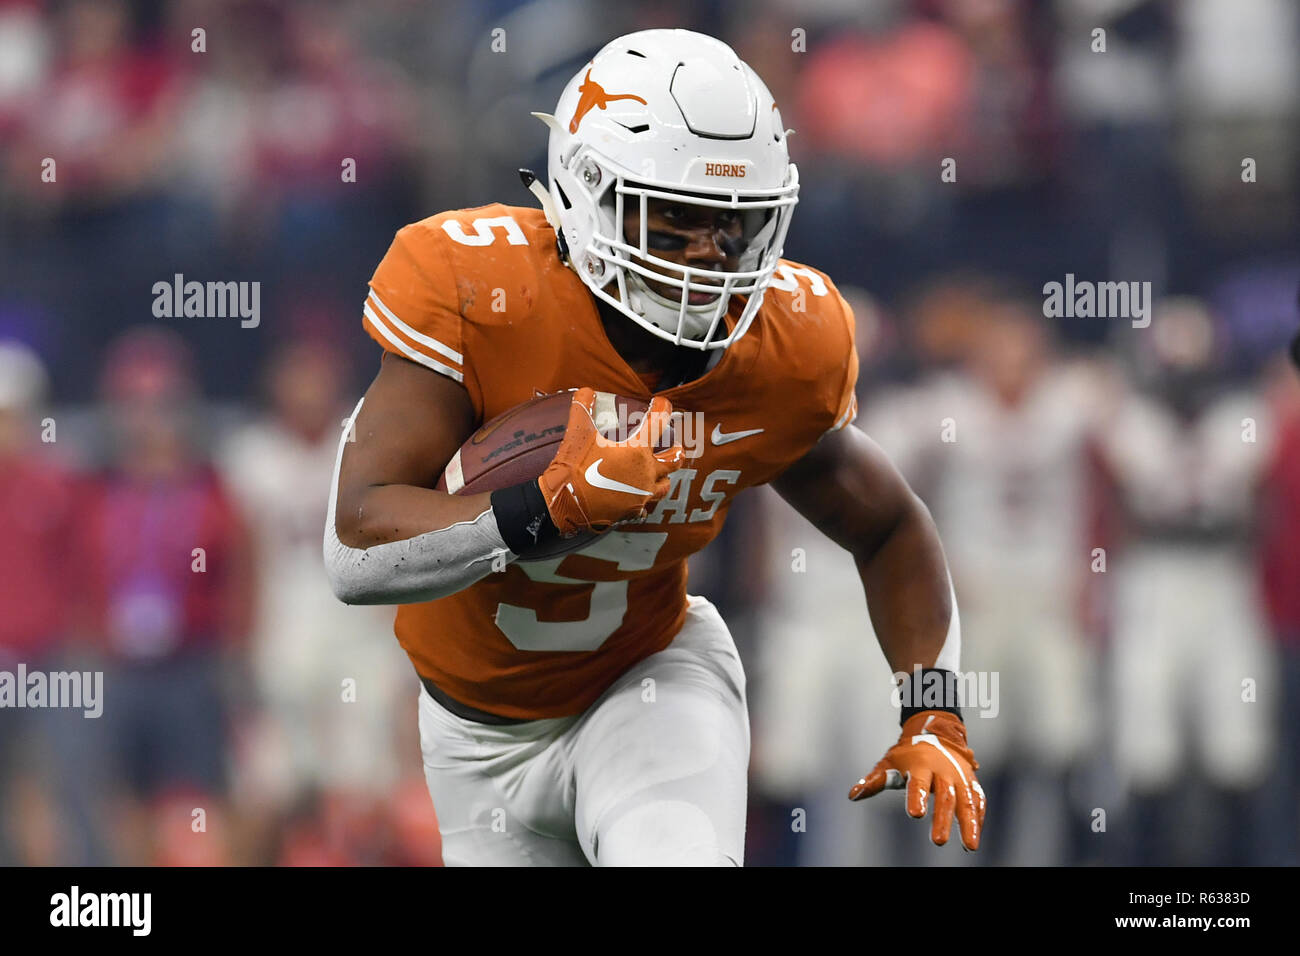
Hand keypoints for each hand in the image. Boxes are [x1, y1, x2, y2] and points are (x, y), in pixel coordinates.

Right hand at [537, 387, 683, 534]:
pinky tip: (636, 494)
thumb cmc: (574, 468)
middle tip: (673, 445)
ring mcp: (641, 494)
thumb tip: (585, 392)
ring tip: (658, 472)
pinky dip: (644, 497)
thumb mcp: (577, 433)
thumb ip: (583, 408)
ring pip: (664, 486)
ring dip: (663, 476)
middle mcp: (646, 473)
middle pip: (675, 460)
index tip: (661, 403)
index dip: (663, 407)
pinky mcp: (632, 511)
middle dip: (676, 451)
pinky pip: (646, 505)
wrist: (565, 504)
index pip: (659, 422)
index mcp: (637, 450)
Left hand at [848, 710, 985, 849]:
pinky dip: (978, 817)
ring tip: (969, 846)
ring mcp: (960, 777)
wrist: (935, 733)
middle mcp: (943, 771)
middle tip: (937, 841)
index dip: (916, 798)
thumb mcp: (889, 763)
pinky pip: (978, 800)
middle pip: (945, 797)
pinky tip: (976, 835)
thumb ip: (874, 780)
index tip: (914, 814)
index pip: (918, 783)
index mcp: (921, 765)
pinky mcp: (971, 782)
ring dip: (969, 824)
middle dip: (942, 819)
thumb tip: (853, 795)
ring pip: (967, 801)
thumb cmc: (907, 754)